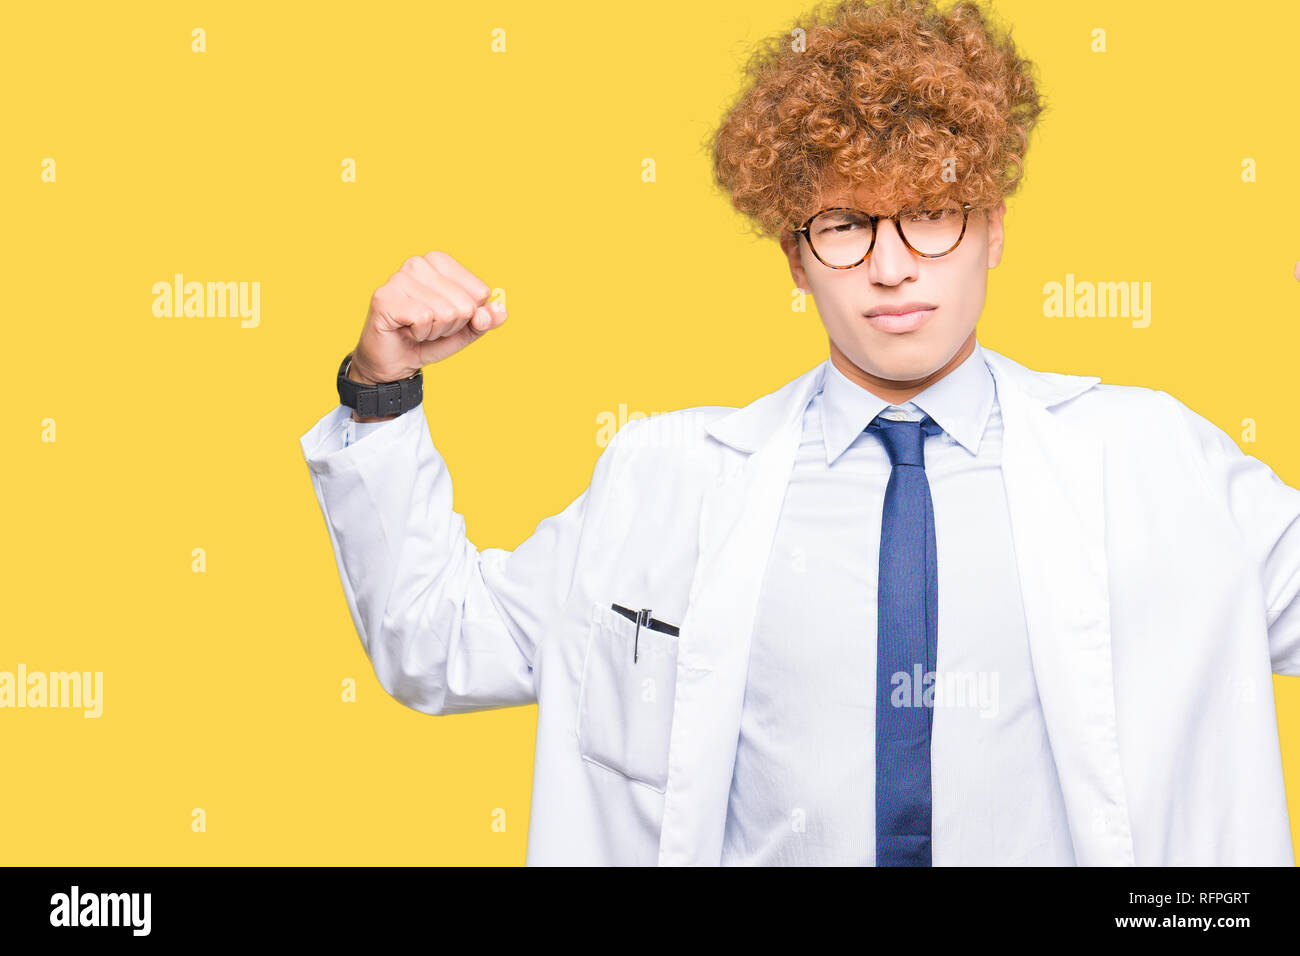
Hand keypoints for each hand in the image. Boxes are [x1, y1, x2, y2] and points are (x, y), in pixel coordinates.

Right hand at [347, 251, 506, 384]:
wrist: (395, 361)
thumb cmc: (429, 339)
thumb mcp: (465, 330)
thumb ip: (486, 319)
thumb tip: (500, 310)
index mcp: (439, 262)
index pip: (480, 292)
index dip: (469, 315)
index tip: (447, 318)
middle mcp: (418, 263)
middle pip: (464, 304)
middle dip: (451, 325)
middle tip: (430, 327)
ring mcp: (398, 278)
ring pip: (444, 313)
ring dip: (435, 331)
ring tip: (418, 329)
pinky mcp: (384, 297)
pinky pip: (424, 319)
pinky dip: (420, 334)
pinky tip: (406, 330)